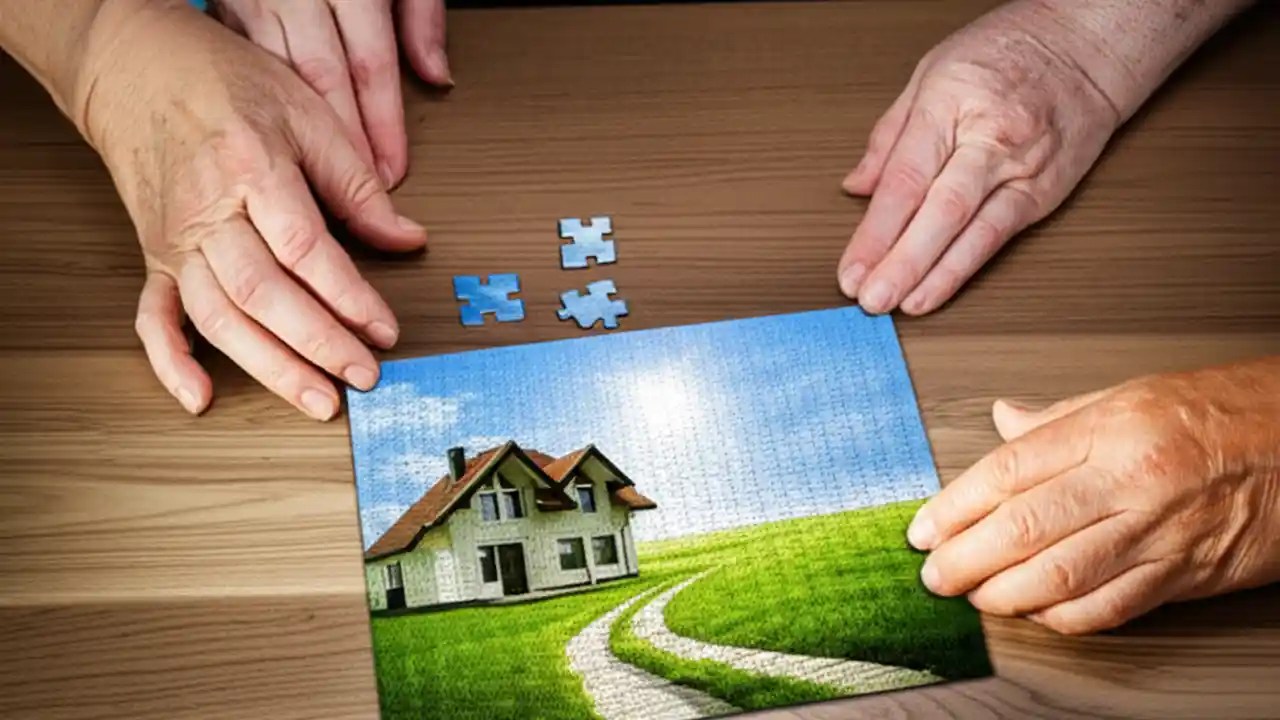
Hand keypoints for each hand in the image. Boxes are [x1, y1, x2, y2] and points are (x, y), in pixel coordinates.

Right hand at [82, 5, 427, 418]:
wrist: (137, 66)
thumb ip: (357, 183)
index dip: (349, 296)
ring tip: (317, 401)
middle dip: (318, 344)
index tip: (385, 329)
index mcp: (250, 168)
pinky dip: (171, 362)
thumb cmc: (225, 83)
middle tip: (363, 377)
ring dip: (268, 367)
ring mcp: (175, 241)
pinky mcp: (155, 258)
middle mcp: (206, 212)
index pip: (305, 250)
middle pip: (262, 294)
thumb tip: (408, 240)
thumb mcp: (306, 112)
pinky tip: (201, 398)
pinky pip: (153, 317)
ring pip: (218, 317)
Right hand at [211, 0, 451, 188]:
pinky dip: (257, 106)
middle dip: (344, 141)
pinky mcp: (221, 5)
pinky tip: (268, 144)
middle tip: (360, 193)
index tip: (393, 168)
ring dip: (297, 136)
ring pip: (276, 76)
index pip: (369, 59)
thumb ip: (420, 13)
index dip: (382, 120)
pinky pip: (241, 62)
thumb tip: (436, 73)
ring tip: (320, 185)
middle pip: (322, 75)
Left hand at [837, 0, 1123, 314]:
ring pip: (972, 231)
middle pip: (938, 211)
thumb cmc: (1006, 51)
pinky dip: (964, 269)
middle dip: (900, 262)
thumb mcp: (930, 73)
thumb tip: (858, 185)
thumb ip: (890, 136)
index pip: (904, 180)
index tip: (851, 268)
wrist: (1087, 43)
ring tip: (899, 305)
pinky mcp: (1045, 190)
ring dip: (932, 276)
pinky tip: (937, 291)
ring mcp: (1022, 166)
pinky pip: (1000, 236)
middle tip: (869, 297)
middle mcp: (988, 138)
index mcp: (949, 104)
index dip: (874, 232)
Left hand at [907, 358, 1279, 634]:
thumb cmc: (1221, 411)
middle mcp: (1128, 481)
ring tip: (972, 595)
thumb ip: (1058, 418)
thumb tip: (1002, 420)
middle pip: (1021, 529)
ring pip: (1059, 576)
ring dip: (1003, 595)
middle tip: (933, 573)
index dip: (953, 507)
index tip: (923, 528)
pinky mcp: (1183, 573)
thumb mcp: (1130, 394)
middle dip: (964, 558)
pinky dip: (1063, 617)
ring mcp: (1156, 531)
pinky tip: (1037, 613)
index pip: (1005, 472)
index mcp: (1107, 430)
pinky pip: (1110, 607)